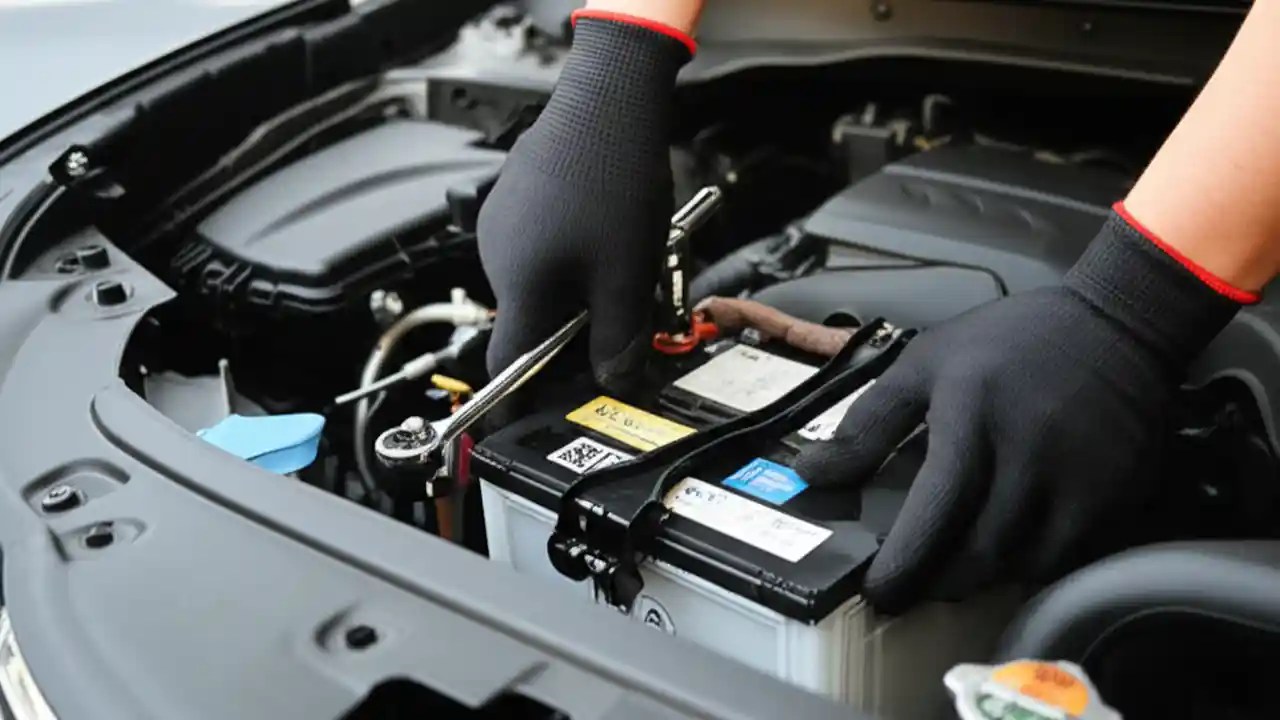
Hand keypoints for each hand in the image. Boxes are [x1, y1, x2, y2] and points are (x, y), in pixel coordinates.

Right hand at [477, 13, 692, 387]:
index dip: (518, 402)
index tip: (520, 425)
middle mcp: (500, 260)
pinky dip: (572, 259)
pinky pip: (541, 251)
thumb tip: (617, 384)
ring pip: (540, 286)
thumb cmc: (612, 178)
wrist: (607, 98)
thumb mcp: (629, 275)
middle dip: (573, 337)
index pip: (506, 368)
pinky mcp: (516, 201)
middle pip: (531, 326)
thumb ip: (620, 340)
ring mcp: (504, 227)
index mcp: (520, 288)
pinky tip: (608, 238)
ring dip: (578, 295)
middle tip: (622, 326)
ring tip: (624, 271)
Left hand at [793, 211, 1244, 611]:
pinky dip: (1027, 563)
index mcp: (973, 416)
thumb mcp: (925, 364)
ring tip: (954, 563)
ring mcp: (1081, 481)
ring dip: (982, 577)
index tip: (877, 591)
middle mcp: (1030, 454)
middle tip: (912, 584)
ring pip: (1021, 566)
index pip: (935, 511)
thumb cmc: (1009, 343)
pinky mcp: (1116, 497)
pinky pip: (1065, 556)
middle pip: (979, 554)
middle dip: (938, 582)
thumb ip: (866, 424)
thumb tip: (809, 474)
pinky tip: (1006, 543)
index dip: (904, 564)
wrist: (1117, 325)